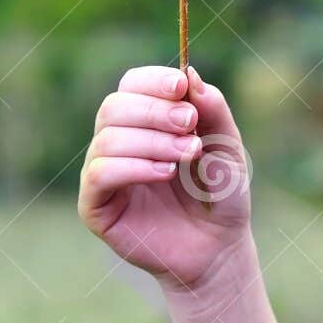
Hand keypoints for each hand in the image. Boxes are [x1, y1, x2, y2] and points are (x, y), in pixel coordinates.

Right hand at [78, 64, 253, 295]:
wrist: (219, 248)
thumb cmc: (220, 193)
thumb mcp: (227, 146)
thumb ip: (213, 110)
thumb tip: (190, 75)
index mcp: (145, 121)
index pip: (132, 85)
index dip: (153, 81)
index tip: (181, 87)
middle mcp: (118, 142)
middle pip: (114, 106)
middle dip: (155, 110)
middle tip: (190, 124)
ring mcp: (103, 173)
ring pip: (108, 138)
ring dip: (152, 141)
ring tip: (188, 154)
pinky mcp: (95, 206)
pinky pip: (100, 174)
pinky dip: (133, 167)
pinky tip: (165, 173)